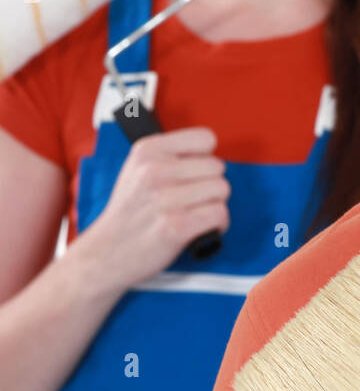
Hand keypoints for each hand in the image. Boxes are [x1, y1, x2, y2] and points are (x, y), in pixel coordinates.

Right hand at [79, 127, 230, 292]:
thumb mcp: (137, 169)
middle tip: (193, 199)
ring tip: (195, 213)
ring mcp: (166, 198)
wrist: (106, 251)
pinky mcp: (177, 225)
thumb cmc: (129, 212)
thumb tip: (209, 153)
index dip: (205, 158)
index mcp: (147, 150)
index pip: (206, 139)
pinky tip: (201, 227)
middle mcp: (155, 170)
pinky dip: (217, 224)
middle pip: (217, 167)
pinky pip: (220, 213)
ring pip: (221, 190)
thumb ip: (170, 156)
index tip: (193, 173)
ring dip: (215, 205)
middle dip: (211, 185)